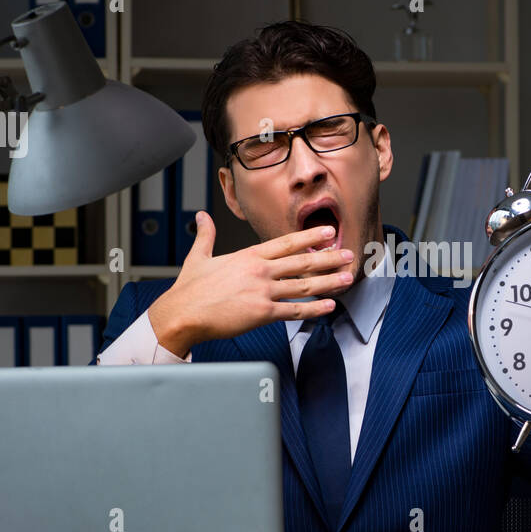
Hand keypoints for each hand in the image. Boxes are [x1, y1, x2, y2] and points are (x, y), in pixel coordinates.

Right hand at [147, 211, 355, 356]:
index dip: (310, 236)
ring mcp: (262, 291)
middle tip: (348, 254)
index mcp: (248, 255)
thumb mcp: (199, 256)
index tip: (328, 232)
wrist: (181, 313)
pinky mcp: (262, 313)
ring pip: (303, 285)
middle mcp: (259, 270)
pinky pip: (294, 311)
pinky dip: (314, 309)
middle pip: (302, 261)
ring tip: (347, 278)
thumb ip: (206, 235)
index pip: (286, 242)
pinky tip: (329, 306)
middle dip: (329, 257)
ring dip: (329, 281)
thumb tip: (202, 217)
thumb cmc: (189, 289)